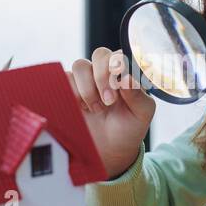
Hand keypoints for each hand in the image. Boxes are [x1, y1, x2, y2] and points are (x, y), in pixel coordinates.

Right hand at [67, 48, 154, 178]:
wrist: (108, 151)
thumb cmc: (128, 129)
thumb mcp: (142, 114)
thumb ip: (138, 95)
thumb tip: (127, 78)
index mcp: (124, 73)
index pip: (120, 55)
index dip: (117, 67)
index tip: (119, 88)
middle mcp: (104, 72)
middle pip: (100, 54)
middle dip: (103, 77)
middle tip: (109, 101)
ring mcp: (85, 80)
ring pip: (80, 65)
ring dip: (88, 87)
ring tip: (96, 109)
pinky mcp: (67, 90)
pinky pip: (64, 78)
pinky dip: (72, 91)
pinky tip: (81, 108)